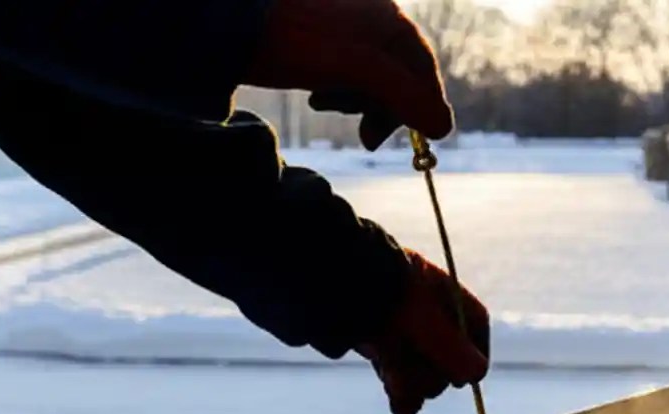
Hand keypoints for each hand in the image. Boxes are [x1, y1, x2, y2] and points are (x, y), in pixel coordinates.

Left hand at [246, 0, 453, 148]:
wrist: (224, 20)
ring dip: (356, 102)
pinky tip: (315, 96)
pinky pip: (344, 74)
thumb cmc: (293, 37)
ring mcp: (344, 29)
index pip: (422, 70)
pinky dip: (337, 91)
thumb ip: (402, 96)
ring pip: (369, 78)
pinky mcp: (319, 41)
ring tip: (324, 104)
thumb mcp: (355, 68)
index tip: (420, 141)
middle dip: (384, 109)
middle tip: (366, 139)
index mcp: (387, 18)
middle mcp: (371, 20)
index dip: (424, 108)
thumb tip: (444, 129)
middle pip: (397, 76)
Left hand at [358, 249, 489, 413]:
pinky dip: (400, 391)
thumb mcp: (425, 324)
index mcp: (441, 290)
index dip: (474, 353)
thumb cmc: (386, 300)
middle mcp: (424, 306)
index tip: (469, 379)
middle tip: (424, 387)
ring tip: (397, 388)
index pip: (474, 323)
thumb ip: (453, 350)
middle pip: (446, 352)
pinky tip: (400, 409)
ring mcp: (400, 325)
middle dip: (433, 375)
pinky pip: (398, 371)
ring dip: (414, 384)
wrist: (331, 288)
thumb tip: (476, 374)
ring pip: (420, 366)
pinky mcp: (377, 341)